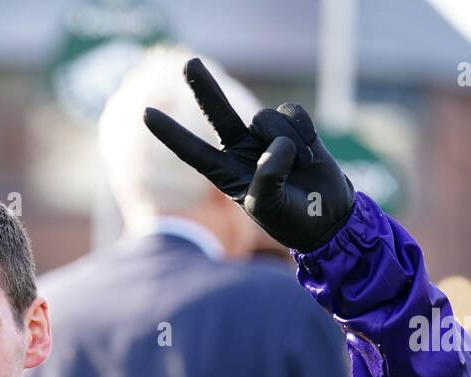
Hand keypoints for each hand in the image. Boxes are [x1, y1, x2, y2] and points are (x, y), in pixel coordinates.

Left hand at [143, 58, 355, 251]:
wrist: (325, 215)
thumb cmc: (290, 219)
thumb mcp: (270, 207)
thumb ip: (267, 180)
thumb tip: (274, 148)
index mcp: (225, 173)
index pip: (191, 151)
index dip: (170, 132)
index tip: (146, 113)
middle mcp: (240, 150)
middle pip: (217, 112)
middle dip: (204, 87)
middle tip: (189, 63)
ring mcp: (264, 137)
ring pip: (266, 118)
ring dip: (287, 141)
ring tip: (299, 166)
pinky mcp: (291, 127)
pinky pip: (291, 113)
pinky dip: (303, 132)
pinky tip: (310, 154)